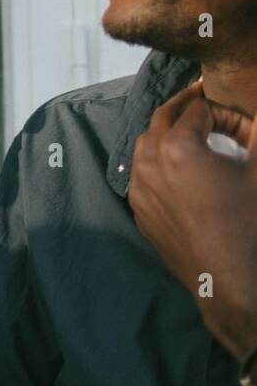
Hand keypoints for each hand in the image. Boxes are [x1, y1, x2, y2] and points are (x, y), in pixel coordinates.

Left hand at [129, 78, 256, 361]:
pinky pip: (143, 176)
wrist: (235, 283)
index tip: (240, 119)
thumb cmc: (251, 223)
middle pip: (161, 120)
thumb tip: (253, 116)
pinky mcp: (140, 213)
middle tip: (204, 101)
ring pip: (144, 147)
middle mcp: (148, 165)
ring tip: (192, 133)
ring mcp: (139, 191)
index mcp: (177, 148)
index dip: (222, 109)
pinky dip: (159, 163)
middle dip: (185, 108)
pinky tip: (181, 170)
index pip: (197, 109)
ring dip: (166, 134)